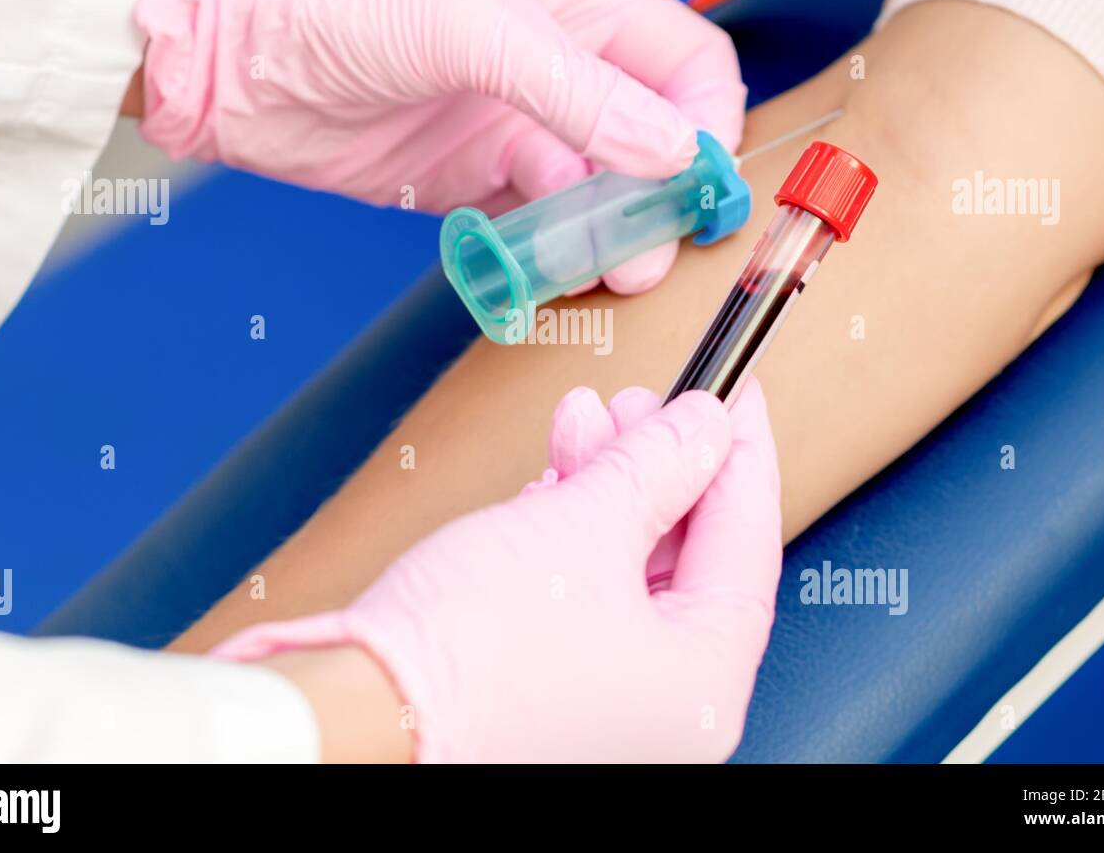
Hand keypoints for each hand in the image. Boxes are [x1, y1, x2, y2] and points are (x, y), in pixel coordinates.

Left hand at [134, 0, 745, 293]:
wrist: (241, 61)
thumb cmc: (346, 3)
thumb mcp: (477, 31)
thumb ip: (581, 93)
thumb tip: (672, 150)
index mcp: (578, 3)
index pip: (687, 65)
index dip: (707, 125)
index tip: (697, 188)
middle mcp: (559, 65)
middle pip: (653, 139)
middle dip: (660, 198)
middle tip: (646, 252)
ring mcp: (518, 125)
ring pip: (599, 191)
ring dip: (607, 234)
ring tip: (598, 269)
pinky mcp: (476, 180)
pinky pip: (539, 224)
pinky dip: (550, 251)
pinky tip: (542, 267)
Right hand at [212, 380, 781, 762]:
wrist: (356, 709)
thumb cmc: (472, 647)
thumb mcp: (584, 525)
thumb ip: (658, 466)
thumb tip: (706, 427)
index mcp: (701, 686)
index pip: (747, 546)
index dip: (741, 456)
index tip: (735, 394)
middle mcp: (661, 704)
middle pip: (686, 555)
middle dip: (660, 463)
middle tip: (648, 399)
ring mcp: (602, 697)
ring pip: (628, 565)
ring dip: (608, 482)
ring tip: (587, 417)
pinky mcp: (545, 680)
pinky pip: (582, 590)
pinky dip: (570, 526)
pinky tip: (552, 478)